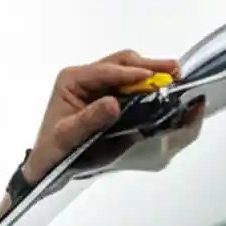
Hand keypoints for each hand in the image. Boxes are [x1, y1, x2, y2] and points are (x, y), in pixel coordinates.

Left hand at [25, 49, 180, 183]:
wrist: (49, 163)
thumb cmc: (54, 150)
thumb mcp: (67, 136)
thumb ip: (90, 120)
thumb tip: (114, 103)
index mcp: (71, 80)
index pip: (104, 71)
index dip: (129, 73)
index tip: (151, 77)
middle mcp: (86, 77)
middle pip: (122, 63)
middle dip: (148, 66)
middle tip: (174, 72)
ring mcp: (100, 85)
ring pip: (130, 70)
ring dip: (153, 73)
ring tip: (176, 79)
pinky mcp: (111, 95)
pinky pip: (133, 85)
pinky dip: (149, 86)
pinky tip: (165, 91)